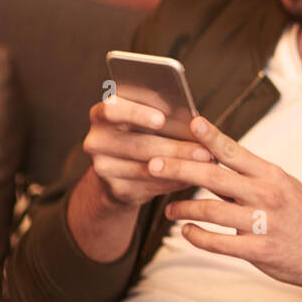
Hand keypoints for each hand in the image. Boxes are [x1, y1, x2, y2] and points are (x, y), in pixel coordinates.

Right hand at [82, 96, 212, 206]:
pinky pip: (151, 186)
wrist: (118, 168)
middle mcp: (96, 141)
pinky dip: (175, 181)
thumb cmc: (141, 132)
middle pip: (138, 144)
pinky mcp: (116, 190)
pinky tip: (193, 176)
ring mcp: (103, 168)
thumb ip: (163, 114)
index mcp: (101, 115)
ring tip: (206, 163)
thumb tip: (195, 122)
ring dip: (181, 166)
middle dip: (175, 148)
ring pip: (147, 168)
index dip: (136, 113)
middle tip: (204, 150)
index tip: (161, 118)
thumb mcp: (146, 118)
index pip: (112, 111)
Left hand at [156, 116, 301, 297]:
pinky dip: (197, 236)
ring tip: (169, 210)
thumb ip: (251, 175)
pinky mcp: (259, 251)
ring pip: (211, 211)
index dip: (212, 136)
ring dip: (184, 209)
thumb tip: (213, 159)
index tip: (192, 123)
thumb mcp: (285, 186)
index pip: (235, 151)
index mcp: (272, 175)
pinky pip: (219, 243)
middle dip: (180, 169)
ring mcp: (263, 224)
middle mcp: (267, 195)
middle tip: (153, 164)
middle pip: (214, 178)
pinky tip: (187, 232)